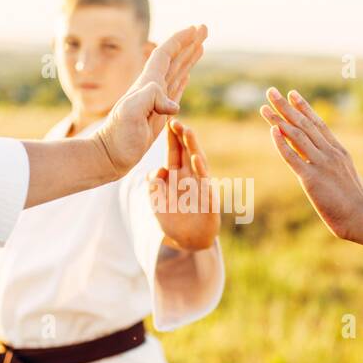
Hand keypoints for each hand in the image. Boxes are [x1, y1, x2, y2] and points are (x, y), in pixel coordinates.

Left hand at [95, 25, 206, 177]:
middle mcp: (152, 89)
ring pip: (177, 72)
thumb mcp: (132, 114)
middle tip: (204, 28)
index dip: (180, 40)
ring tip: (202, 46)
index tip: (195, 28)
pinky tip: (187, 75)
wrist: (110, 156)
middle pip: (174, 59)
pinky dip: (183, 79)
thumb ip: (150, 99)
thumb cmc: (119, 136)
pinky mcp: (160, 115)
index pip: (165, 54)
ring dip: (189, 58)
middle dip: (189, 43)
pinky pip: (175, 91)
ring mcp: (157, 102)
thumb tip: (174, 104)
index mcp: (147, 84)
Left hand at [151, 119, 219, 250]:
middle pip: (187, 153)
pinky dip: (201, 172)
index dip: (172, 138)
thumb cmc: (173, 220)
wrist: (187, 242)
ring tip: (188, 132)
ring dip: (193, 147)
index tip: (167, 121)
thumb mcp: (156, 201)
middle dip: (183, 137)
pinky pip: (205, 184)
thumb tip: (158, 170)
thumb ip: (154, 184)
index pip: (175, 153)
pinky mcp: (208, 201)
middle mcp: (190, 178)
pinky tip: (197, 159)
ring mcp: (201, 188)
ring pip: (198, 163)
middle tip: (178, 120)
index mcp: (177, 176)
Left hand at [261, 88, 362, 245]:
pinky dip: (281, 143)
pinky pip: (293, 157)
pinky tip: (272, 131)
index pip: (319, 124)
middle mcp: (329, 153)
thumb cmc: (361, 206)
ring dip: (278, 120)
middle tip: (271, 92)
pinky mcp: (311, 178)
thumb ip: (355, 178)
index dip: (303, 108)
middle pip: (304, 124)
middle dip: (286, 107)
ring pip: (296, 136)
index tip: (292, 94)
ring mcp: (321, 164)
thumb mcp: (359, 185)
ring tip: (264, 108)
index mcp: (339, 152)